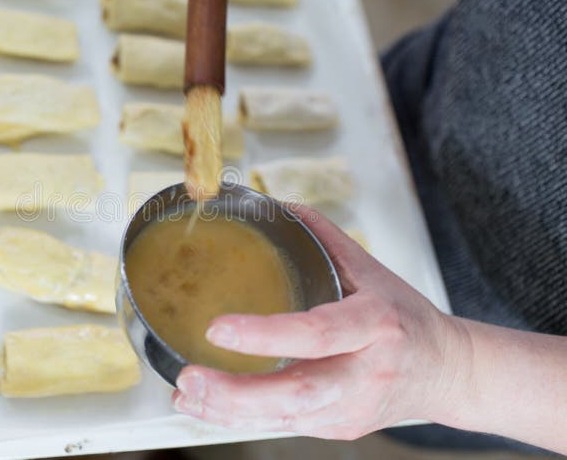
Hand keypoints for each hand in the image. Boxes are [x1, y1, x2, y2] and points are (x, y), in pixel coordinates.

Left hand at [172, 205, 471, 439]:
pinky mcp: (336, 427)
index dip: (266, 335)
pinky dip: (236, 418)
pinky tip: (203, 407)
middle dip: (236, 392)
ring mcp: (349, 407)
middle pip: (296, 392)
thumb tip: (272, 205)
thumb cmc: (406, 319)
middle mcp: (364, 373)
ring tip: (186, 393)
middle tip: (191, 375)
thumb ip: (321, 237)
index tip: (218, 328)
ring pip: (283, 419)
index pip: (317, 333)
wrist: (446, 372)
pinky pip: (282, 426)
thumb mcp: (372, 269)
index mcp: (375, 326)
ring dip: (226, 410)